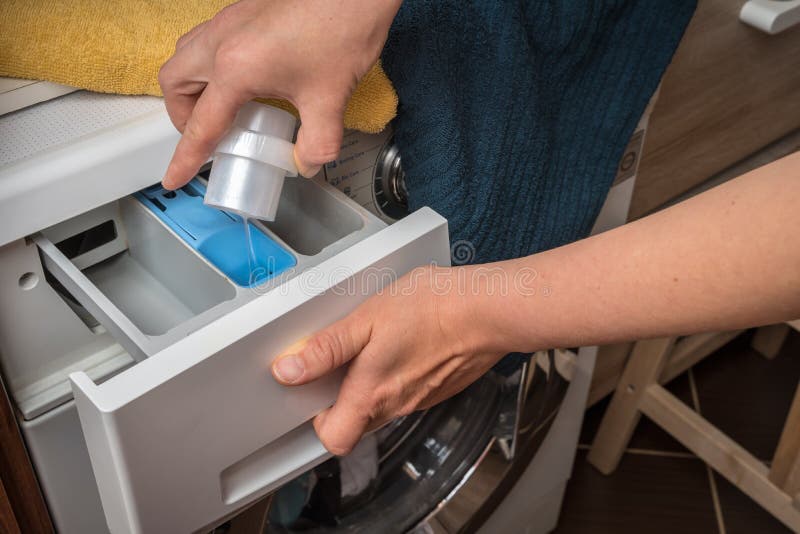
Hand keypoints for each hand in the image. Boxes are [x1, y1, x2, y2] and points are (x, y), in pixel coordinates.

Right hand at [158, 0, 400, 186]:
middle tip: (207, 136)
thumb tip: (307, 164)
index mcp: (235, 68)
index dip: (186, 157)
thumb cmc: (341, 28)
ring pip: (184, 56)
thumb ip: (317, 142)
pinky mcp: (241, 11)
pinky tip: (242, 80)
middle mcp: (221, 41)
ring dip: (191, 87)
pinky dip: (208, 65)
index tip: (174, 178)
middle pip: (174, 83)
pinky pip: (206, 41)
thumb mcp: (330, 99)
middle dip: (182, 116)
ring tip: (219, 110)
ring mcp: (228, 21)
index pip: (200, 124)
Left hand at [270, 266, 507, 455]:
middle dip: (342, 398)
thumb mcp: (367, 318)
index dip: (318, 421)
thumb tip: (288, 371)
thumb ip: (327, 348)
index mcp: (371, 393)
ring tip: (374, 343)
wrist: (488, 309)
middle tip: (340, 361)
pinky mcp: (439, 388)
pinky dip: (399, 375)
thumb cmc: (432, 308)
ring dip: (372, 384)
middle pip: (357, 423)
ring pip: (383, 407)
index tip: (312, 390)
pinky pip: (408, 393)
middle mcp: (396, 406)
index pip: (333, 439)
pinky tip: (404, 343)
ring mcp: (421, 400)